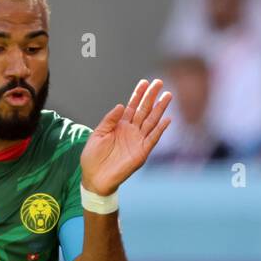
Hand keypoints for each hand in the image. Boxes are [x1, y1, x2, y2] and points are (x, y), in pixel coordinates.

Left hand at [80, 78, 171, 195]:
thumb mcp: (98, 134)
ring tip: (167, 96)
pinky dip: (160, 129)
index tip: (144, 82)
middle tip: (159, 82)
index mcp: (120, 125)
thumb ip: (109, 120)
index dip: (138, 94)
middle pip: (144, 110)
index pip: (132, 106)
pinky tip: (166, 119)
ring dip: (160, 109)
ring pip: (151, 121)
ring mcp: (137, 141)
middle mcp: (131, 131)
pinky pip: (153, 139)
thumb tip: (120, 105)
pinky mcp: (141, 152)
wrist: (94, 178)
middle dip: (151, 96)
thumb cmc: (93, 157)